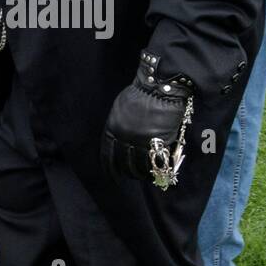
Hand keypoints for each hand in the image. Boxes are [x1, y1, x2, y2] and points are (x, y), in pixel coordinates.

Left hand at [101, 51, 193, 183]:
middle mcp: (125, 139)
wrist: (158, 88)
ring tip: (143, 175)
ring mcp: (142, 142)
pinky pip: (154, 163)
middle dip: (127, 172)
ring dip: (140, 173)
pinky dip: (154, 169)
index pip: (107, 156)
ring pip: (139, 166)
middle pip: (123, 164)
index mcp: (112, 130)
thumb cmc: (139, 94)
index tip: (112, 176)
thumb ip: (117, 127)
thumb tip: (119, 141)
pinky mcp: (159, 143)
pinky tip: (154, 171)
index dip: (110, 169)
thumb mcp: (119, 110)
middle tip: (131, 175)